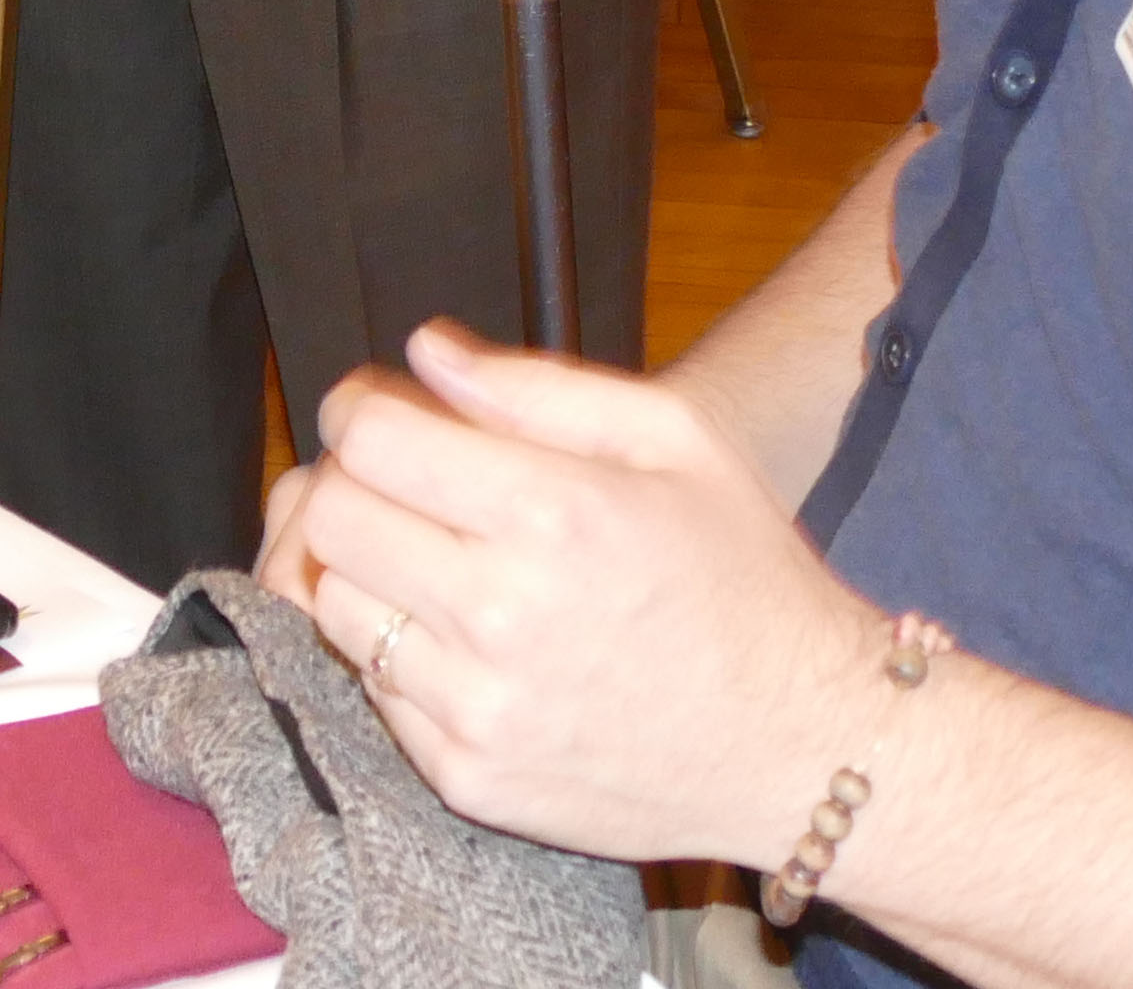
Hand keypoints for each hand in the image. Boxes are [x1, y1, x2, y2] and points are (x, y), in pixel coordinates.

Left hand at [260, 321, 881, 870]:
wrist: (803, 742)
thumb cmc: (744, 573)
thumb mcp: (673, 438)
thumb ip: (537, 385)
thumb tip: (426, 353)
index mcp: (554, 511)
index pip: (371, 442)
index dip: (359, 409)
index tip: (379, 410)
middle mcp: (503, 614)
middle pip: (329, 522)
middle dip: (346, 480)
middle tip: (394, 480)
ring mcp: (480, 709)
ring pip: (334, 610)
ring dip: (361, 569)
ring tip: (423, 556)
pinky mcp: (472, 779)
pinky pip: (375, 696)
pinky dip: (396, 655)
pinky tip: (460, 635)